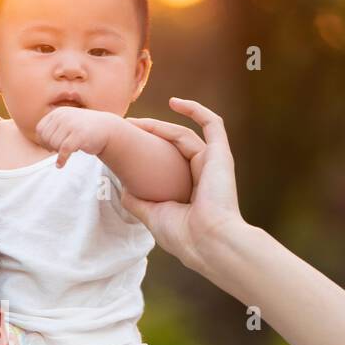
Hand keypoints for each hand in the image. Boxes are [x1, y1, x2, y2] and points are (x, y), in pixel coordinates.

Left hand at [35, 107, 118, 167]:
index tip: (51, 146)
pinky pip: (63, 151)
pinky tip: (61, 165)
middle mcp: (63, 116)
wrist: (107, 129)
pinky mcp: (79, 135)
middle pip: (46, 138)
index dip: (43, 141)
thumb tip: (41, 143)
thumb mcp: (66, 124)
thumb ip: (53, 130)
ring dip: (60, 151)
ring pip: (54, 145)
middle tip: (64, 147)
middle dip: (52, 147)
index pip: (40, 129)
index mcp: (58, 112)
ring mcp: (71, 125)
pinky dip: (61, 160)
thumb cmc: (84, 129)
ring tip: (71, 148)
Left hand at [120, 98, 244, 270]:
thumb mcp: (153, 216)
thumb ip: (139, 201)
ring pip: (184, 135)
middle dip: (148, 136)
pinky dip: (196, 110)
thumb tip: (123, 189)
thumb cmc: (184, 236)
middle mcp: (202, 174)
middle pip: (172, 147)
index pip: (167, 163)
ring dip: (159, 125)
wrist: (208, 242)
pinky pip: (212, 124)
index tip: (124, 146)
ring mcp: (213, 163)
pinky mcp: (221, 155)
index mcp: (188, 190)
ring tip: (134, 122)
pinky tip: (175, 102)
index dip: (147, 152)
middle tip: (124, 129)